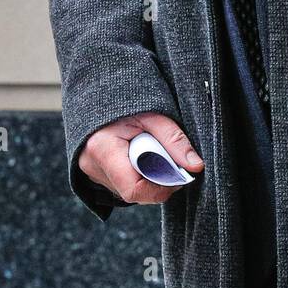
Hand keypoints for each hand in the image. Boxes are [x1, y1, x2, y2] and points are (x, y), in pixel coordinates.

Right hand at [78, 111, 203, 204]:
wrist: (100, 95)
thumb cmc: (124, 102)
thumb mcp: (152, 114)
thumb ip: (174, 139)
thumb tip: (195, 166)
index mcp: (103, 150)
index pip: (134, 189)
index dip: (160, 188)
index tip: (177, 174)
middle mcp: (93, 167)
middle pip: (133, 192)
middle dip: (157, 182)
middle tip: (167, 160)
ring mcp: (92, 173)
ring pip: (128, 191)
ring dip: (147, 179)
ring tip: (151, 153)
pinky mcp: (96, 174)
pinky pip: (122, 184)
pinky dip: (137, 175)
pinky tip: (140, 157)